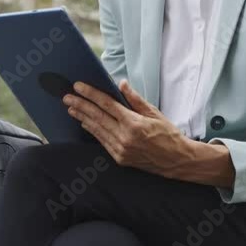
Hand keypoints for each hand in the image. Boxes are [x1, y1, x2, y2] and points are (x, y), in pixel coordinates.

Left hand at [63, 79, 193, 177]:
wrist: (177, 161)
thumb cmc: (169, 134)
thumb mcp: (154, 113)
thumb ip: (135, 99)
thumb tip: (121, 84)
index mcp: (134, 123)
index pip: (107, 105)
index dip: (91, 94)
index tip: (78, 86)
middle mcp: (125, 137)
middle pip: (97, 117)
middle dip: (81, 105)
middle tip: (67, 96)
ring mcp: (121, 150)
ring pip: (97, 129)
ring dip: (82, 117)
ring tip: (71, 108)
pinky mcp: (120, 158)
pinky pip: (102, 141)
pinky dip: (92, 130)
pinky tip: (84, 123)